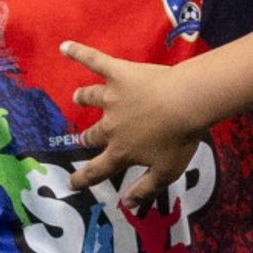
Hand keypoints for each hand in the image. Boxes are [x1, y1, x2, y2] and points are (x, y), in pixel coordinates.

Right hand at [62, 41, 203, 201]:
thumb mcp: (166, 172)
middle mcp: (111, 126)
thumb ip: (145, 189)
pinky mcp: (118, 73)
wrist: (186, 102)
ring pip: (91, 98)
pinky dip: (78, 53)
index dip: (83, 178)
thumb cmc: (180, 139)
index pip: (97, 169)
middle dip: (87, 137)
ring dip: (83, 98)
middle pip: (92, 134)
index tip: (71, 183)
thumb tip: (126, 205)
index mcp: (122, 151)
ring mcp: (111, 98)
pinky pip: (94, 61)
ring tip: (78, 96)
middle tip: (85, 137)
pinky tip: (65, 47)